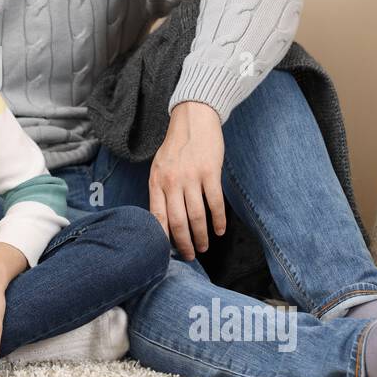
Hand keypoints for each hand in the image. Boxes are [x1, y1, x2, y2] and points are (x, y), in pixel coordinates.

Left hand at [149, 100, 226, 260]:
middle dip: (184, 243)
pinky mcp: (210, 172)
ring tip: (205, 246)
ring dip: (202, 236)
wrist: (193, 120)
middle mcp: (172, 181)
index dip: (162, 238)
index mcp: (156, 182)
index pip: (156, 217)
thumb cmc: (176, 147)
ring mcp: (191, 177)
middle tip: (191, 256)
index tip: (168, 252)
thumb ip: (160, 191)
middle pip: (177, 222)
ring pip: (196, 216)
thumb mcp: (159, 168)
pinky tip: (220, 230)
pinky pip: (215, 203)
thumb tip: (162, 221)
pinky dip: (219, 220)